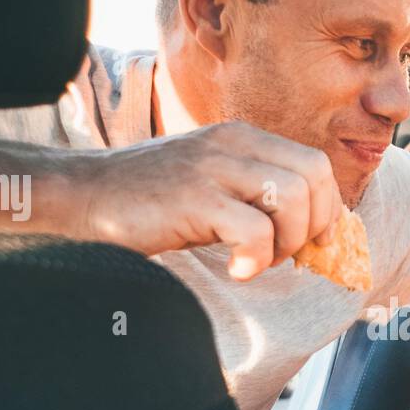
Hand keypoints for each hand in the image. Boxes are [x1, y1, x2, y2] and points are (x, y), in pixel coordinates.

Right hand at [81, 121, 343, 276]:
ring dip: (285, 242)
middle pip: (314, 177)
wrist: (83, 197)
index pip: (316, 164)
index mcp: (242, 138)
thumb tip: (312, 230)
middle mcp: (232, 144)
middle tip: (284, 254)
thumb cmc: (149, 201)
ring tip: (256, 260)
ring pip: (291, 199)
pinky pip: (255, 231)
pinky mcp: (195, 198)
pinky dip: (256, 260)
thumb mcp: (212, 183)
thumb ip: (255, 193)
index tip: (313, 242)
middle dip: (313, 226)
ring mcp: (212, 168)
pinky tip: (237, 271)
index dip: (327, 209)